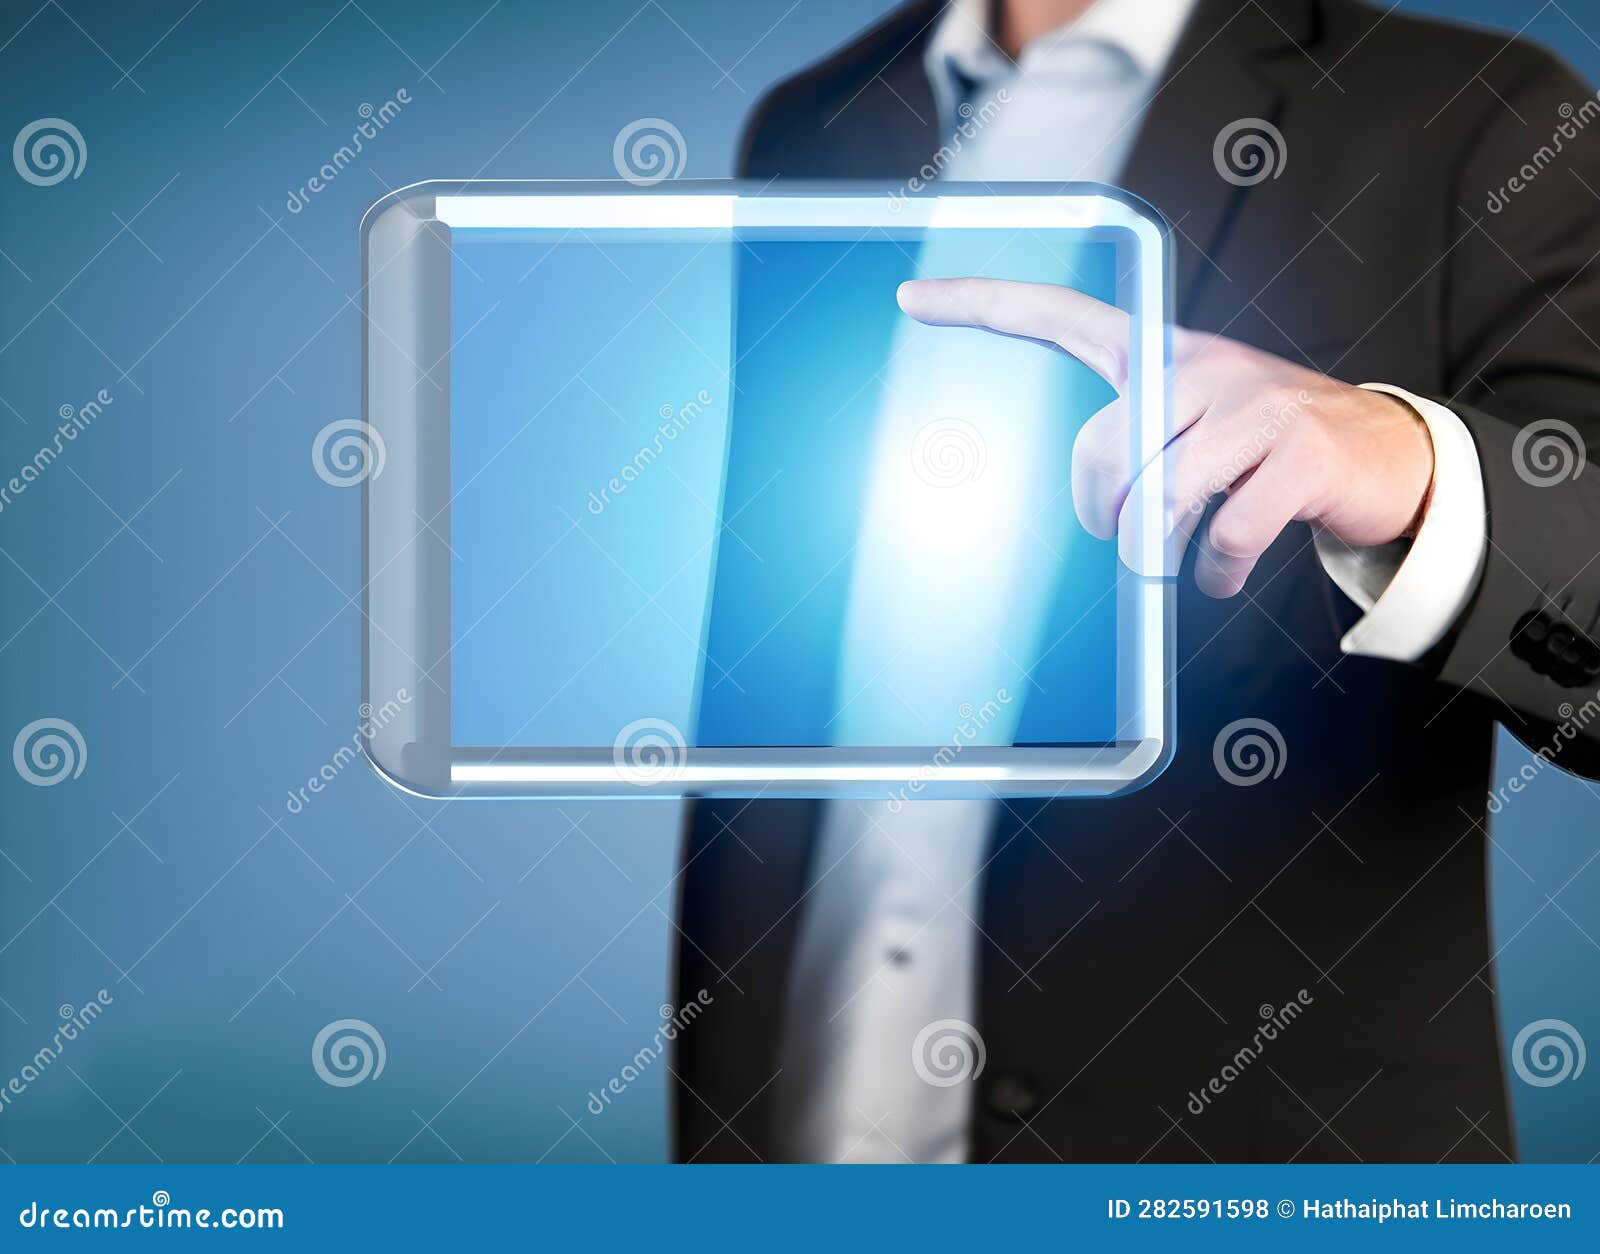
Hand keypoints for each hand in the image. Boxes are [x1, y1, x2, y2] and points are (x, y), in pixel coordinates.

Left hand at [896, 278, 1435, 597]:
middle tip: (1134, 535)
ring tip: (1189, 556)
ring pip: (1159, 501)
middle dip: (1107, 515)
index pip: (1058, 315)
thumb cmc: (1265, 445)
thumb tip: (1101, 512)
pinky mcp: (1298, 457)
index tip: (910, 296)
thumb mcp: (1196, 425)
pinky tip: (1226, 568)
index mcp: (1164, 353)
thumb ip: (1137, 445)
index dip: (981, 305)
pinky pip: (1220, 540)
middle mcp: (1202, 366)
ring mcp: (1254, 407)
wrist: (1381, 452)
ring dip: (1163, 554)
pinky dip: (1214, 575)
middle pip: (1105, 453)